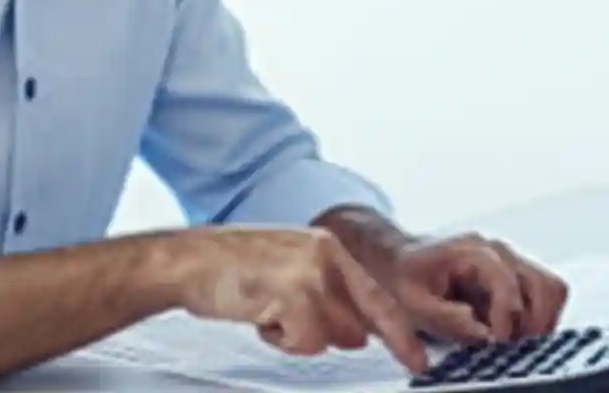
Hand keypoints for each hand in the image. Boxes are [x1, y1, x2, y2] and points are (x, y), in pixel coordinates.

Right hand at [170, 227, 428, 372]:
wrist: (188, 259)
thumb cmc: (234, 268)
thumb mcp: (292, 265)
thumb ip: (329, 289)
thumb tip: (360, 330)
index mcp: (330, 247)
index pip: (378, 298)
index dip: (402, 334)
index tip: (420, 360)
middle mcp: (326, 255)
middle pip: (356, 327)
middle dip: (325, 334)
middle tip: (286, 315)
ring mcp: (310, 273)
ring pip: (332, 338)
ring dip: (299, 337)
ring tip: (270, 311)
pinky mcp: (292, 292)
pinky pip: (305, 342)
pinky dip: (281, 340)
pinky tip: (260, 315)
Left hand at [380, 234, 569, 342]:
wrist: (401, 260)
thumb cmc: (406, 278)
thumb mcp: (413, 301)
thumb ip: (446, 318)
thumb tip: (481, 331)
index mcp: (473, 251)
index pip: (506, 280)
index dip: (506, 315)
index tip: (498, 342)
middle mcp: (499, 252)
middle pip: (542, 283)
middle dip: (533, 322)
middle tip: (513, 348)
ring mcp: (511, 262)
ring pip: (551, 288)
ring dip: (541, 321)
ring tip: (518, 343)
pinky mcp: (517, 277)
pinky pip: (546, 295)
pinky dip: (540, 318)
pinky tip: (516, 334)